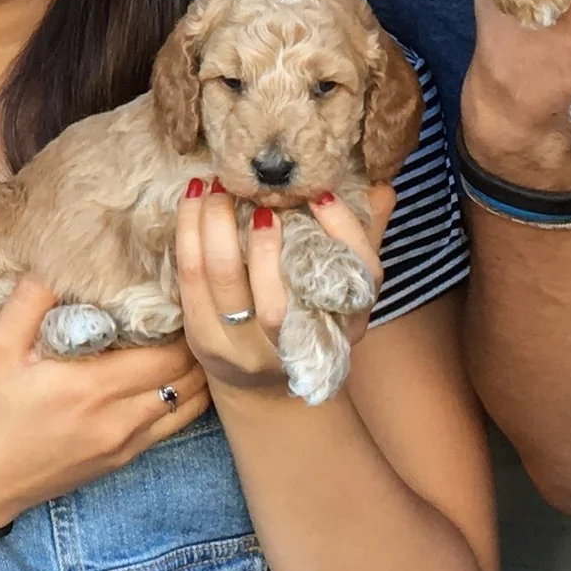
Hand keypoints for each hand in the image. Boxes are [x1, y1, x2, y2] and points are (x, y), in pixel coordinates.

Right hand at [0, 269, 210, 527]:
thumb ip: (28, 302)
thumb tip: (58, 262)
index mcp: (88, 387)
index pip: (167, 353)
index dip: (180, 322)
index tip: (172, 295)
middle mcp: (116, 419)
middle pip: (187, 376)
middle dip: (192, 341)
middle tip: (182, 312)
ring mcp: (124, 444)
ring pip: (189, 404)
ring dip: (194, 371)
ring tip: (182, 342)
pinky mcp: (123, 459)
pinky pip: (173, 427)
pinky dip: (183, 399)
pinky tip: (170, 377)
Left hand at [174, 176, 393, 392]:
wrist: (266, 386)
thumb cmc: (310, 319)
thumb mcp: (344, 289)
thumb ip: (360, 240)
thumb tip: (382, 189)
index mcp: (346, 324)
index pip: (355, 277)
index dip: (341, 231)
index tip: (320, 195)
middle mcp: (296, 345)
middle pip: (275, 297)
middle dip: (259, 234)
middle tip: (250, 188)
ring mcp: (244, 350)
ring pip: (221, 277)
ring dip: (213, 222)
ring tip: (215, 185)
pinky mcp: (203, 340)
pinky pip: (188, 279)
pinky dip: (187, 233)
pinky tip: (193, 201)